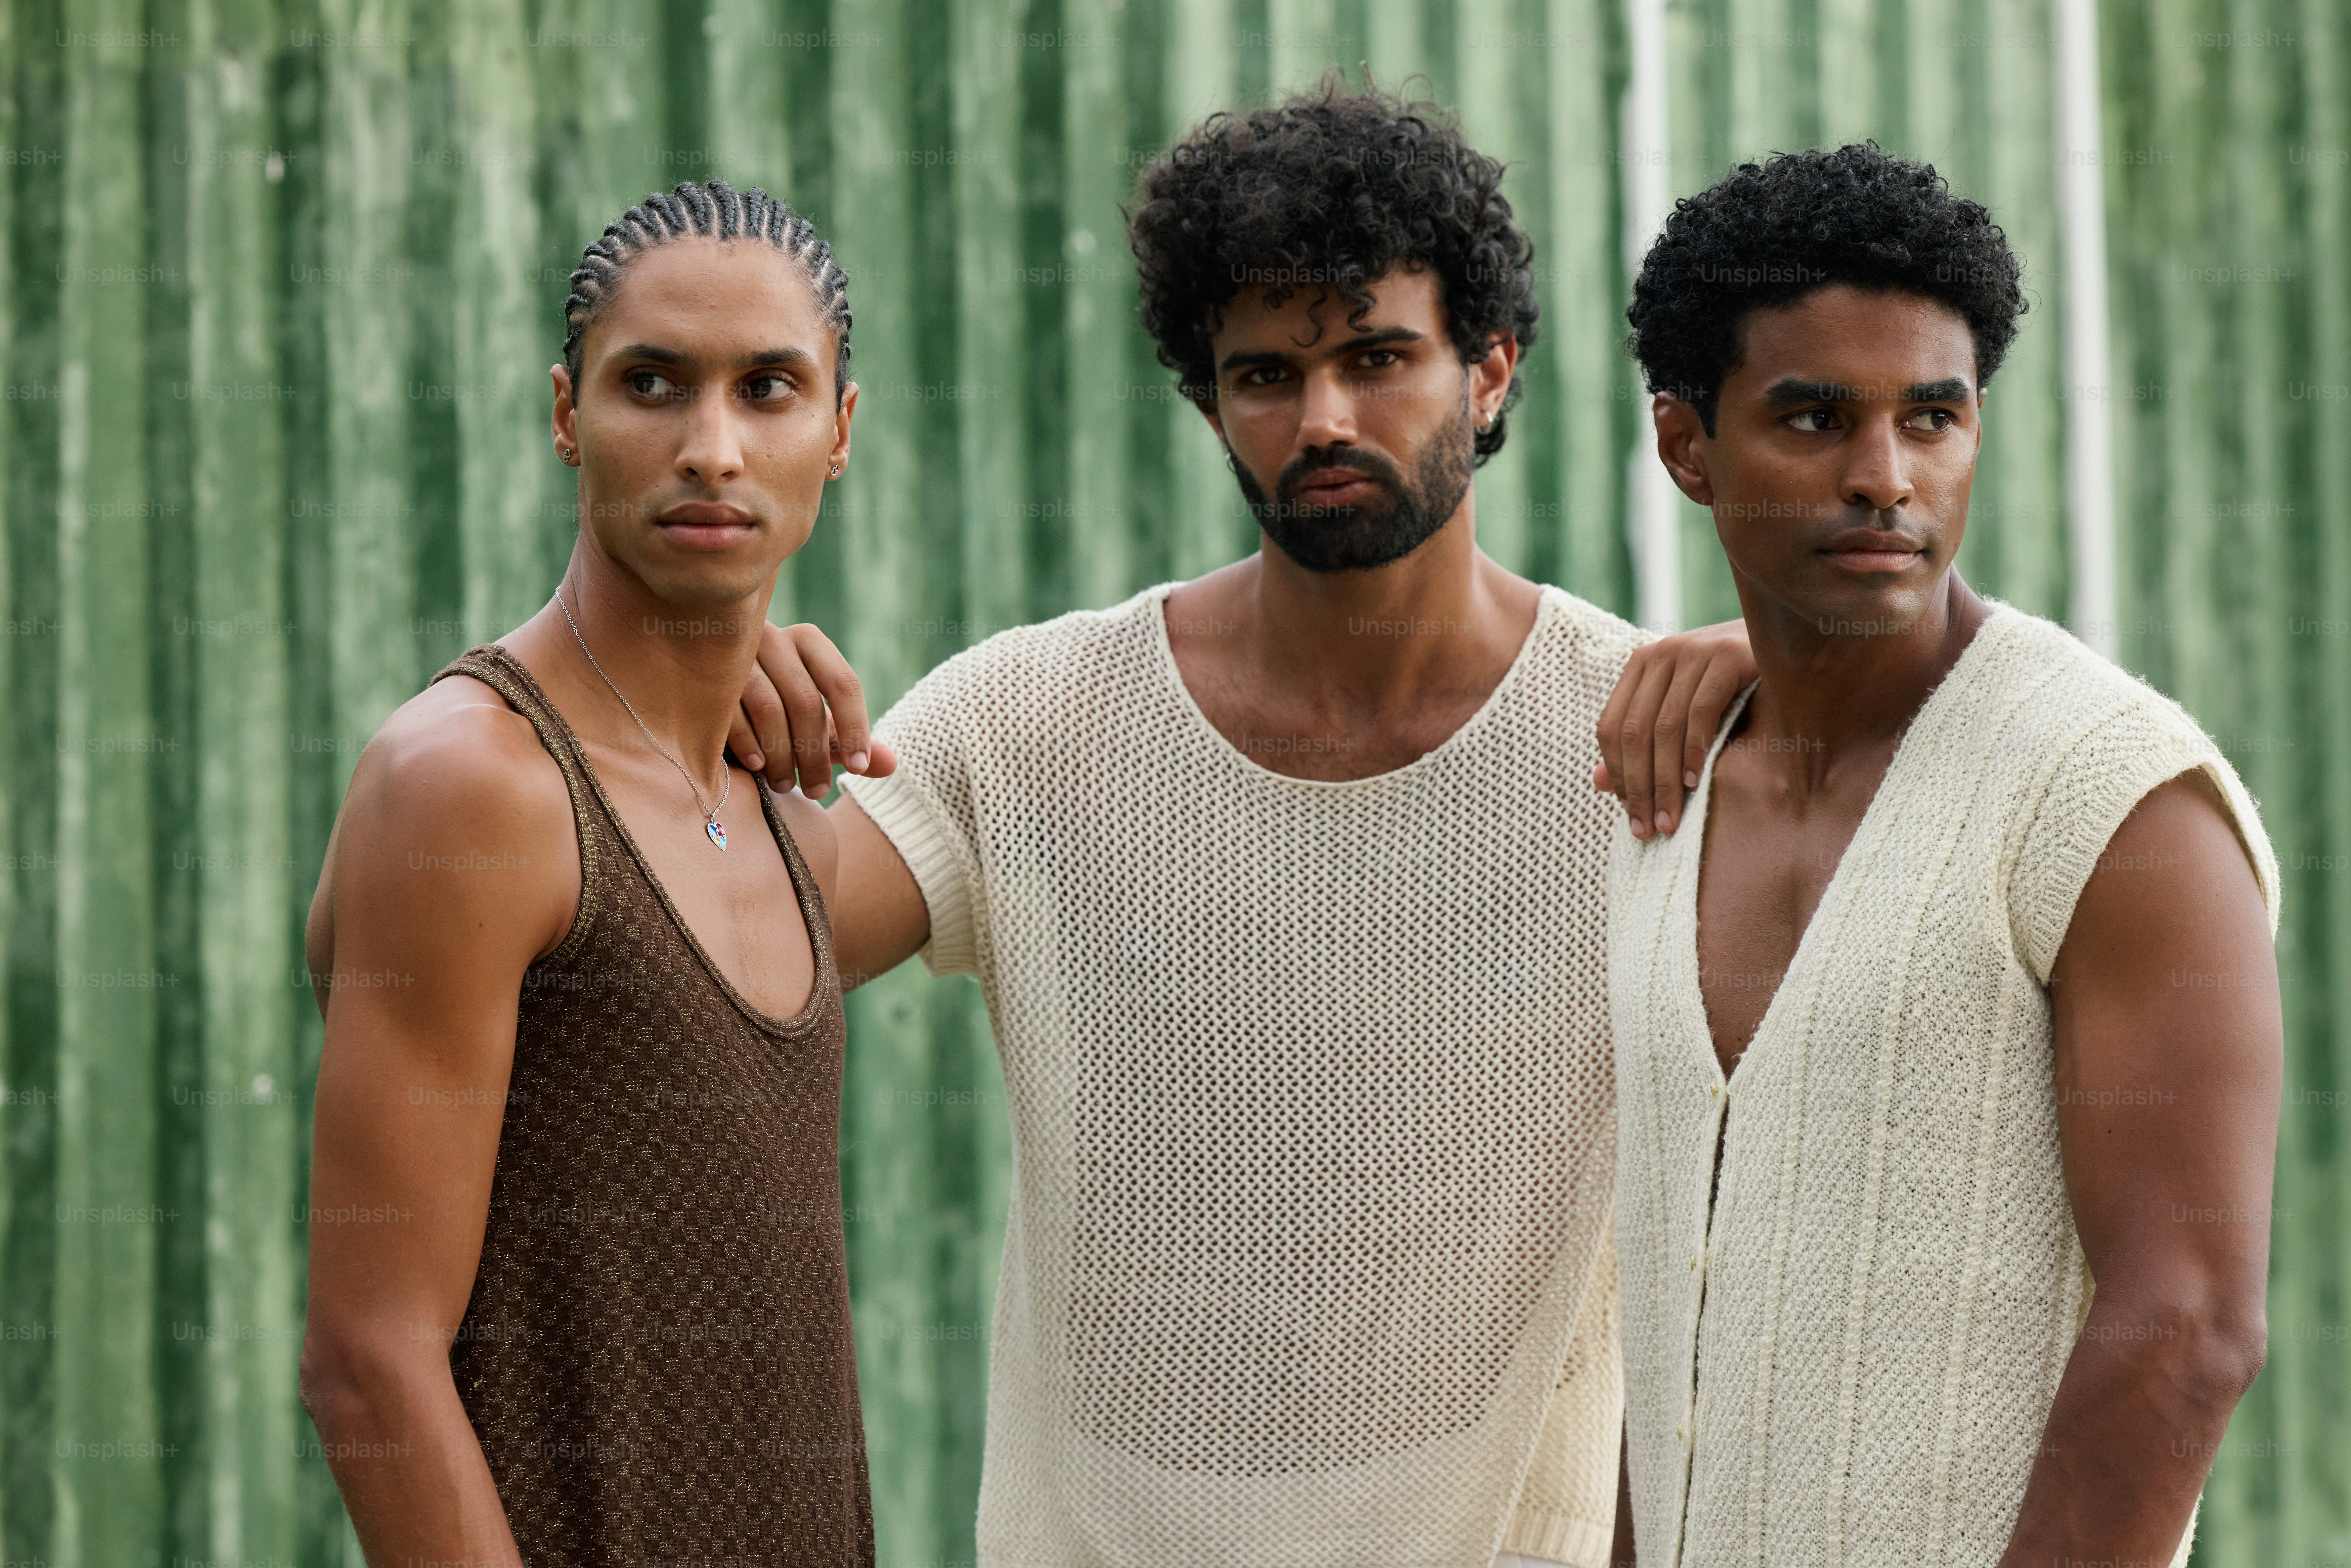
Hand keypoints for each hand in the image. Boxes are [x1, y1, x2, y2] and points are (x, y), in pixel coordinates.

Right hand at [729, 622, 899, 798]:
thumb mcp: (816, 723)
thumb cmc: (776, 710)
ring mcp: (737, 653)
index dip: (855, 729)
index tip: (858, 768)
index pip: (844, 684)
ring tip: (785, 786)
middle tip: (816, 791)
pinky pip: (733, 713)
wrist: (712, 692)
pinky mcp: (707, 675)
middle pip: (807, 701)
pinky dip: (750, 745)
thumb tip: (892, 765)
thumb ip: (851, 741)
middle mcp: (775, 637)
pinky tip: (759, 768)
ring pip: (770, 708)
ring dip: (782, 756)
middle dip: (814, 754)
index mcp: (809, 641)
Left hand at [1593, 619, 1754, 839]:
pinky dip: (1694, 752)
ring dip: (1664, 781)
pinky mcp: (1728, 656)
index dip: (1617, 774)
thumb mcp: (1680, 711)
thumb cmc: (1732, 687)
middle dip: (1639, 787)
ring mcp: (1694, 650)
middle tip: (1648, 829)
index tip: (1629, 814)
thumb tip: (1597, 784)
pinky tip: (1694, 783)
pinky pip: (1700, 712)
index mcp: (1641, 665)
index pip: (1610, 727)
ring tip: (1669, 818)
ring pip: (1664, 727)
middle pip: (1634, 732)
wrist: (1789, 648)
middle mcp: (1661, 654)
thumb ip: (1641, 743)